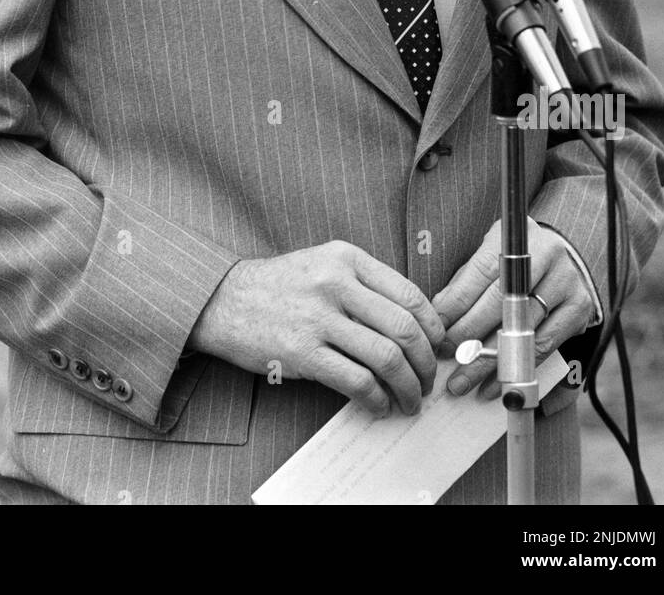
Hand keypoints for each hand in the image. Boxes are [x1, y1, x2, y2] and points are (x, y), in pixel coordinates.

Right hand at [188, 240, 444, 416]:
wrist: (224, 300)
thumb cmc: (280, 285)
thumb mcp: (324, 263)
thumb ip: (366, 283)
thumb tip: (416, 324)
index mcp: (347, 258)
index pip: (410, 294)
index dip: (434, 328)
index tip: (439, 348)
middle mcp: (336, 283)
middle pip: (404, 328)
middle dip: (426, 363)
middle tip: (428, 381)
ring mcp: (318, 318)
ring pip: (386, 358)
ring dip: (407, 387)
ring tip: (409, 400)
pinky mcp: (303, 352)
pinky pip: (356, 381)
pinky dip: (376, 399)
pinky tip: (378, 405)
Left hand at [432, 219, 593, 399]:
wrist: (560, 260)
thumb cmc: (513, 262)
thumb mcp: (488, 257)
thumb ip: (466, 282)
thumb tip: (440, 315)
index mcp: (518, 238)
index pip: (483, 271)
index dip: (458, 301)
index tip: (438, 326)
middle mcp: (547, 255)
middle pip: (503, 301)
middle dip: (470, 333)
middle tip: (448, 355)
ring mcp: (567, 283)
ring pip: (522, 329)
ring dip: (489, 360)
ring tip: (464, 379)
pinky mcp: (579, 310)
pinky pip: (544, 347)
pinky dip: (516, 367)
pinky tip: (495, 383)